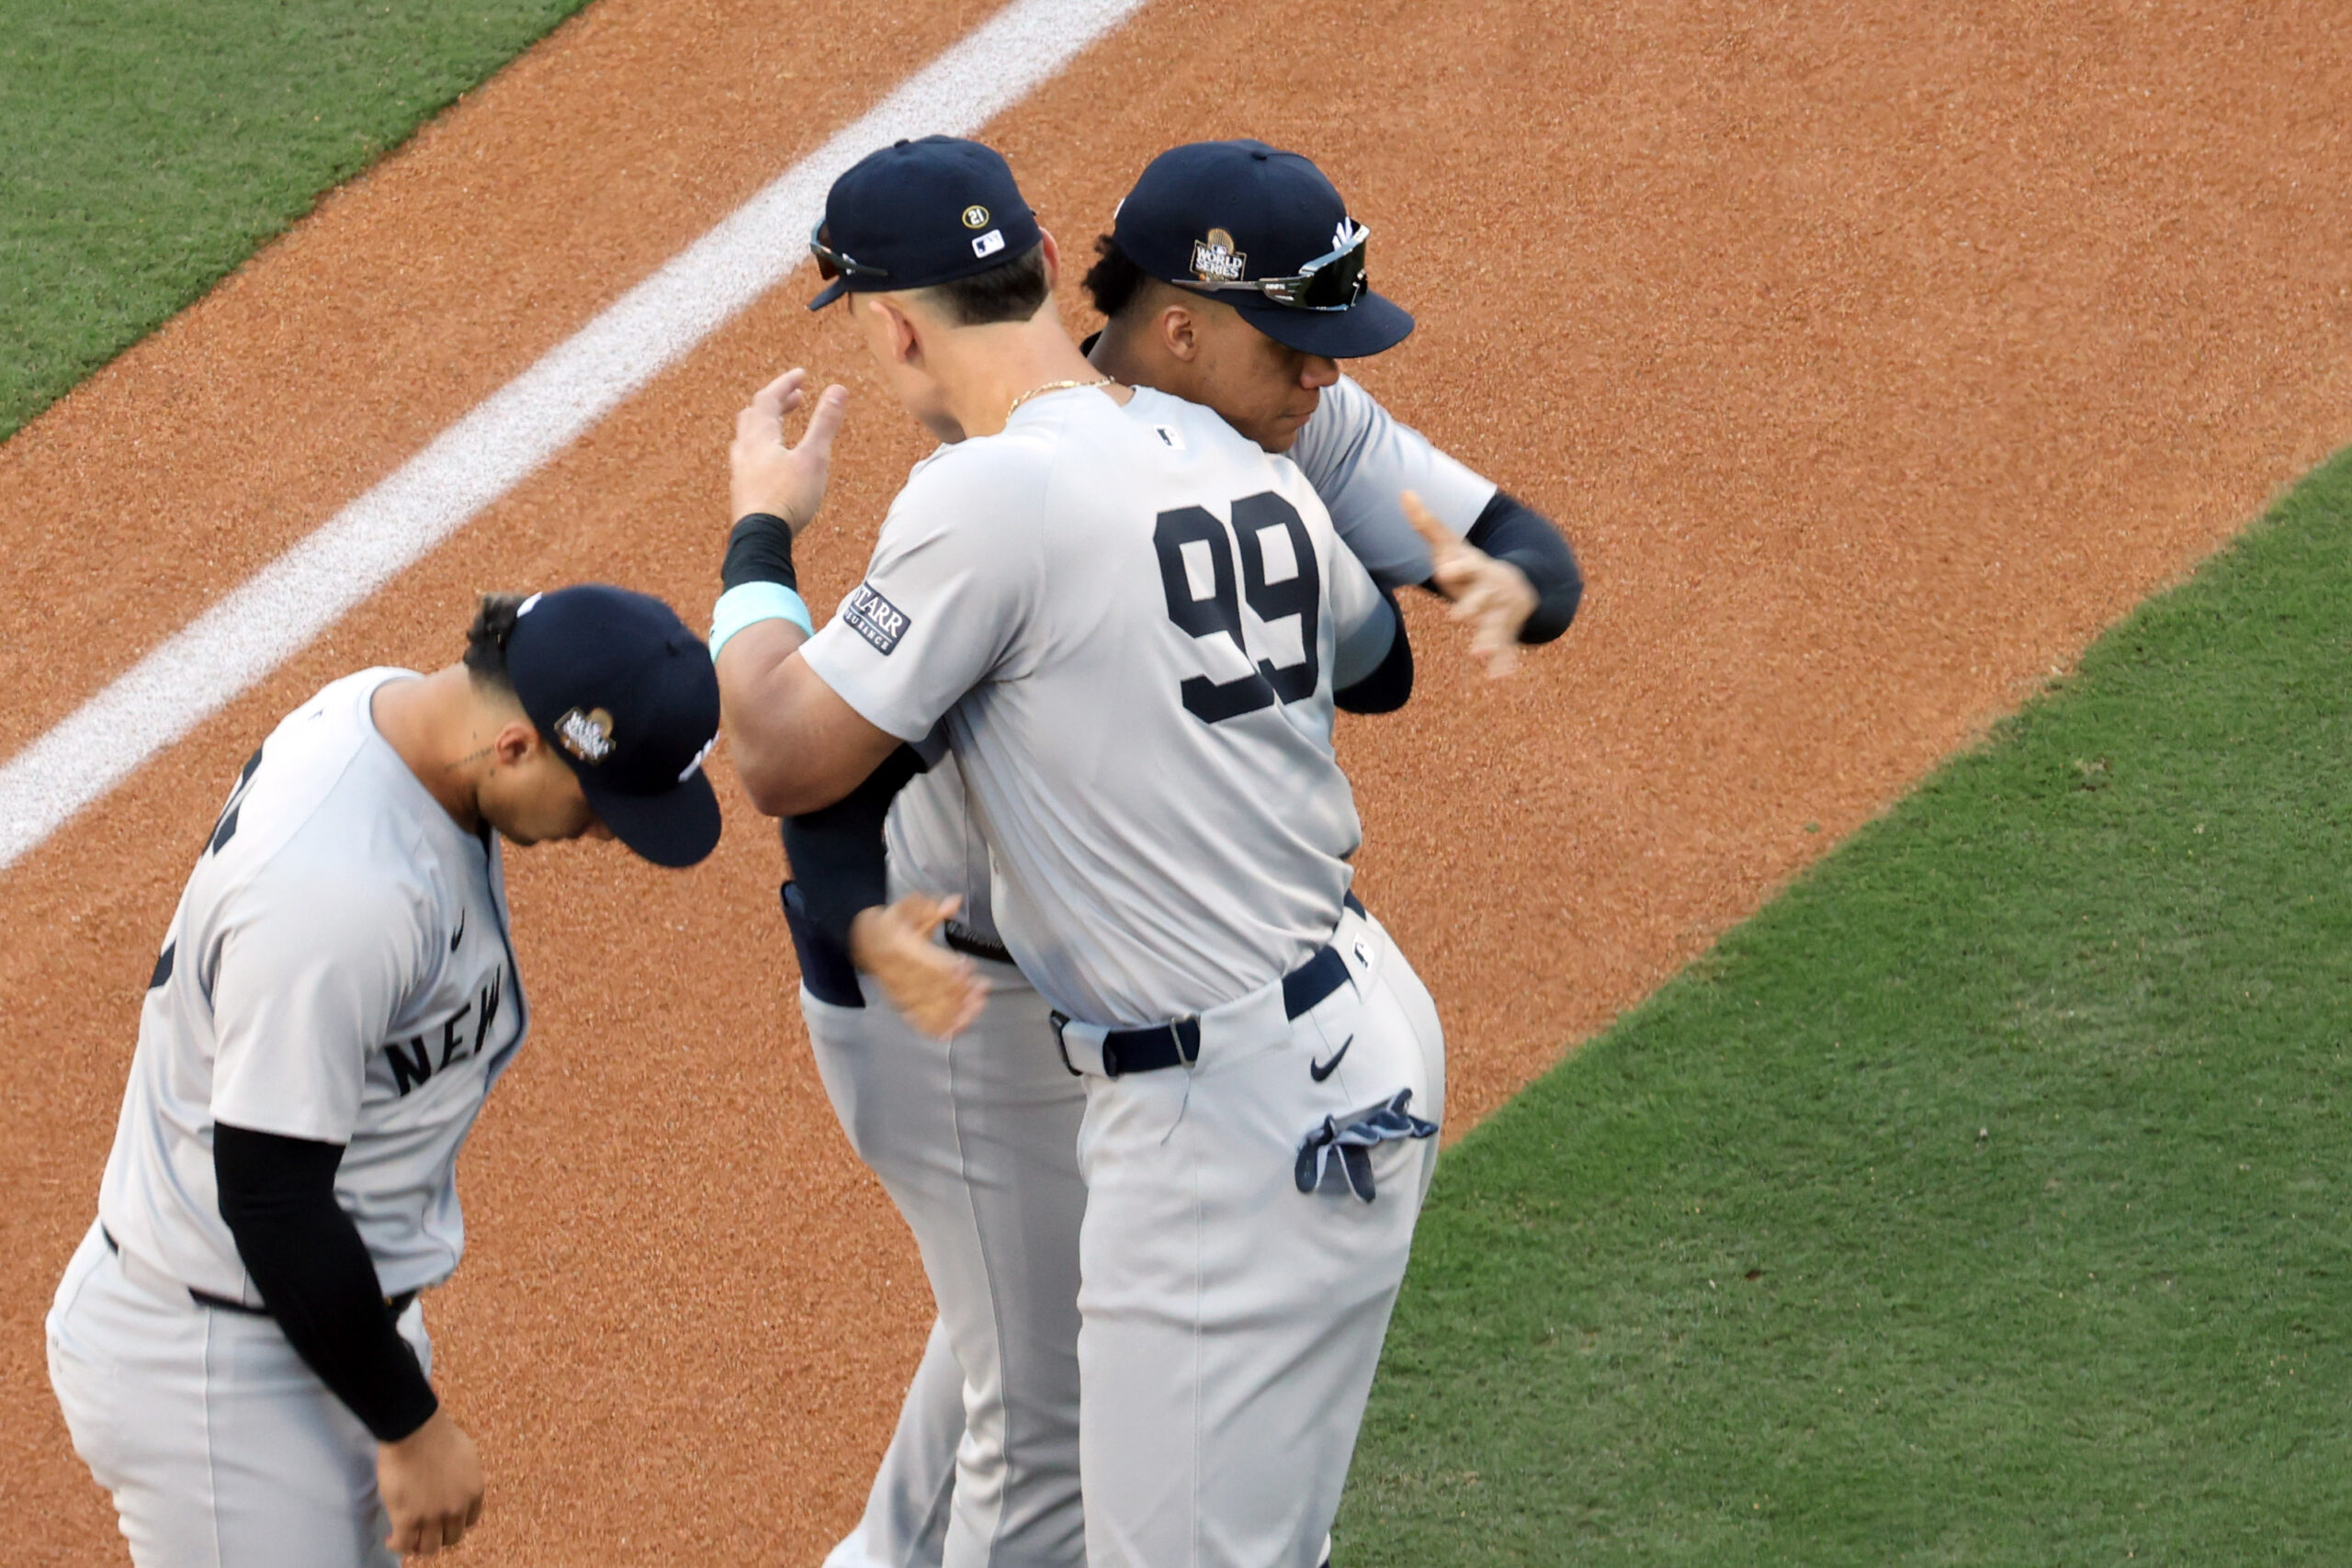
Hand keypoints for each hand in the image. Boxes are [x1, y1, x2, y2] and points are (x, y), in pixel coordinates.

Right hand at [379, 1408, 482, 1556]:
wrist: (415, 1429)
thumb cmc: (437, 1434)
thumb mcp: (466, 1456)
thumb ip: (464, 1477)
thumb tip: (458, 1485)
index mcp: (473, 1492)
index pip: (469, 1521)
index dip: (454, 1523)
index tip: (442, 1521)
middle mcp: (457, 1508)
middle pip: (451, 1538)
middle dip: (438, 1536)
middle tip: (423, 1531)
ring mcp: (433, 1516)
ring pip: (429, 1548)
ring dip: (418, 1545)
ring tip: (407, 1537)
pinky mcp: (408, 1519)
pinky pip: (404, 1545)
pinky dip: (397, 1545)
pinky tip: (390, 1538)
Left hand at [731, 368, 848, 529]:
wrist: (761, 539)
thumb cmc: (787, 498)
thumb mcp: (813, 457)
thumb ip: (825, 424)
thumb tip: (838, 390)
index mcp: (760, 437)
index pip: (767, 398)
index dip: (784, 384)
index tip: (801, 376)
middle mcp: (745, 450)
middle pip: (754, 416)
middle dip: (775, 403)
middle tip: (797, 399)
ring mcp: (741, 472)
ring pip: (747, 438)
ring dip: (765, 425)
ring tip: (782, 427)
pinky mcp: (742, 492)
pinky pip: (748, 460)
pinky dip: (761, 449)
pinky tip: (771, 463)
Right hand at [849, 894, 986, 1038]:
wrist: (863, 942)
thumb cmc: (891, 924)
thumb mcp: (908, 908)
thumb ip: (931, 908)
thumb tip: (954, 902)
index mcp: (899, 948)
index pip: (923, 961)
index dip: (945, 967)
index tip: (967, 968)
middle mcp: (898, 974)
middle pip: (929, 988)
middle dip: (958, 991)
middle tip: (982, 989)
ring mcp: (899, 992)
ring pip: (927, 1007)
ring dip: (954, 1011)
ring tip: (977, 1009)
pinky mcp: (901, 1005)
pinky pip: (919, 1020)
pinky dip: (939, 1027)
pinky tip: (958, 1029)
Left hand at [1403, 490, 1537, 676]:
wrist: (1516, 584)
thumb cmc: (1471, 565)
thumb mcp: (1452, 545)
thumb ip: (1428, 524)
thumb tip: (1404, 493)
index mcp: (1476, 568)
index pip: (1466, 566)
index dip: (1456, 568)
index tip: (1443, 571)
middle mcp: (1491, 590)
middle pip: (1481, 598)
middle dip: (1470, 607)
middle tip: (1454, 618)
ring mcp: (1500, 613)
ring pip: (1494, 627)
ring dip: (1487, 640)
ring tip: (1478, 654)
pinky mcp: (1504, 633)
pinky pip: (1506, 649)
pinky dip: (1503, 663)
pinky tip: (1500, 678)